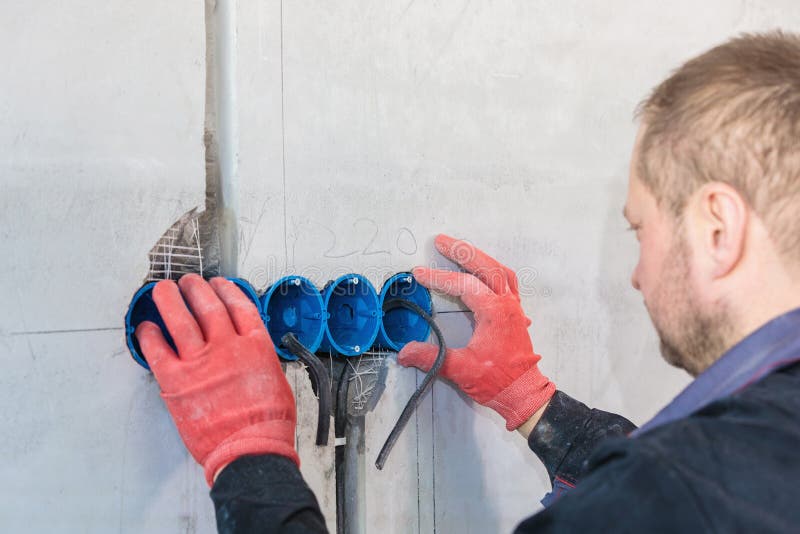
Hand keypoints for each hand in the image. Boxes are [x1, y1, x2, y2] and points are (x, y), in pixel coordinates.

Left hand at [135, 274, 297, 484]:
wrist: (251, 449)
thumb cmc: (268, 424)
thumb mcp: (276, 380)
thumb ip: (259, 360)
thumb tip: (250, 354)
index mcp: (256, 346)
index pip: (240, 305)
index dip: (227, 290)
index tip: (219, 283)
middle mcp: (228, 347)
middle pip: (208, 304)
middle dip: (196, 288)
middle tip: (188, 281)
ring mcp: (201, 362)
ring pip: (180, 319)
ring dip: (170, 299)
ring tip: (164, 290)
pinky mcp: (177, 381)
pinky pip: (158, 350)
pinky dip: (150, 336)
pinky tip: (146, 327)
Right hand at [398, 234, 555, 429]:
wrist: (524, 394)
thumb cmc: (497, 381)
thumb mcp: (460, 370)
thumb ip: (431, 358)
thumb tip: (404, 352)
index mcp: (494, 312)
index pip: (463, 285)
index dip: (439, 278)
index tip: (419, 273)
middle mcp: (507, 304)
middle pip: (486, 266)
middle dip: (462, 251)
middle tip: (441, 240)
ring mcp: (514, 308)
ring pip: (500, 271)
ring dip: (480, 258)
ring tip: (460, 249)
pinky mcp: (515, 314)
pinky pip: (507, 283)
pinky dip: (494, 272)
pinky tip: (483, 272)